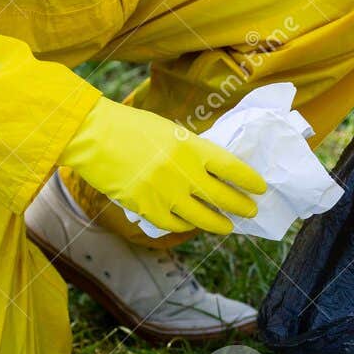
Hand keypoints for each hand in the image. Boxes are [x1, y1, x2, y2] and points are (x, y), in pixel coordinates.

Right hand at [61, 99, 265, 234]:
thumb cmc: (132, 128)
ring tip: (228, 226)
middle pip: (223, 197)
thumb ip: (194, 152)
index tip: (260, 188)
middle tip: (250, 211)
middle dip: (241, 206)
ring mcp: (165, 193)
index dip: (250, 181)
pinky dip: (187, 225)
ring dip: (219, 223)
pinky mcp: (146, 208)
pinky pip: (175, 224)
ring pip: (203, 218)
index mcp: (192, 147)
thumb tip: (217, 172)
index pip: (233, 168)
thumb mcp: (171, 132)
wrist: (93, 136)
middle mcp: (183, 172)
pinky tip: (193, 224)